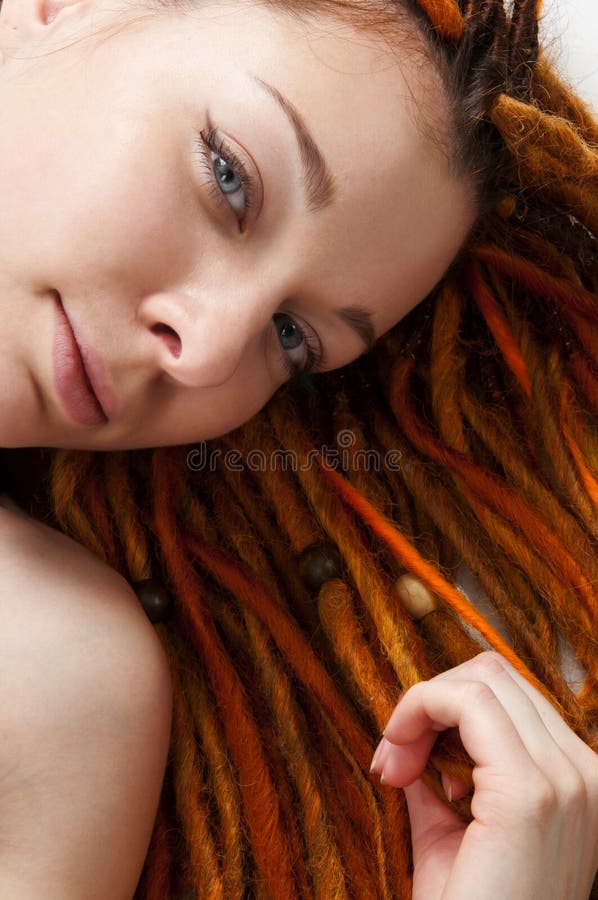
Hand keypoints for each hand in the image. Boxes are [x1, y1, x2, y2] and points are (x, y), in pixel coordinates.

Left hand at [370, 651, 597, 899]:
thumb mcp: (453, 829)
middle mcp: (586, 775)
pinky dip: (419, 710)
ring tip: (394, 765)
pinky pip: (467, 701)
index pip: (511, 695)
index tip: (403, 757)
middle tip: (394, 759)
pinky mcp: (531, 793)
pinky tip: (395, 763)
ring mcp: (567, 782)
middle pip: (495, 676)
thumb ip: (443, 772)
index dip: (446, 709)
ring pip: (480, 680)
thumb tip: (414, 727)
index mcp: (579, 782)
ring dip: (421, 709)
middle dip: (432, 703)